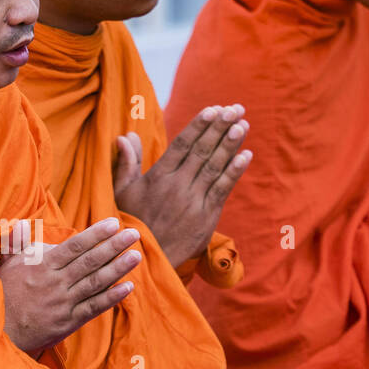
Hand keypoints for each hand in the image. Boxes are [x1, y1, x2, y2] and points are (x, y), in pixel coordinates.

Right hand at [0, 217, 138, 357]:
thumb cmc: (2, 293)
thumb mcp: (5, 265)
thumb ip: (16, 243)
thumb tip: (21, 223)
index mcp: (42, 266)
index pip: (74, 246)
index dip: (95, 235)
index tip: (114, 224)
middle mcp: (55, 283)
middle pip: (90, 262)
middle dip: (114, 247)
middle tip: (133, 234)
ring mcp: (64, 303)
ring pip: (95, 283)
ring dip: (118, 269)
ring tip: (136, 256)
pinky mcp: (68, 321)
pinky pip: (93, 308)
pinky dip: (111, 298)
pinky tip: (128, 288)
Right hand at [113, 104, 250, 265]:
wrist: (149, 259)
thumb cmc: (133, 223)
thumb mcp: (123, 193)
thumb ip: (127, 164)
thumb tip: (125, 136)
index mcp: (157, 177)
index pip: (181, 145)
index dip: (198, 126)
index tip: (212, 109)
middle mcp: (176, 186)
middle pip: (201, 150)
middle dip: (220, 127)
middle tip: (235, 108)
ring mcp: (193, 201)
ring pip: (214, 166)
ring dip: (230, 144)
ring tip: (243, 124)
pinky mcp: (206, 216)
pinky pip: (223, 189)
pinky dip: (235, 171)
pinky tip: (246, 155)